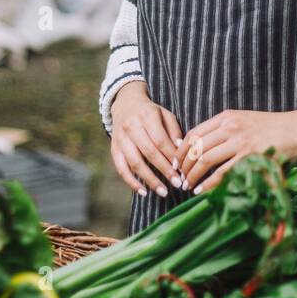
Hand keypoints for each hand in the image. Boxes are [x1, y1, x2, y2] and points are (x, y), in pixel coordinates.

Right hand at [109, 80, 184, 198]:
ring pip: (135, 163)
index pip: (160, 140)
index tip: (182, 170)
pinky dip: (131, 182)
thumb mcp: (165, 115)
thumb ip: (174, 132)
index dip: (171, 156)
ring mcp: (120, 138)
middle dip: (165, 170)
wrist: (125, 105)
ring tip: (163, 192)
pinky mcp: (114, 149)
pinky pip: (121, 169)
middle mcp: (131, 126)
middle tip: (178, 184)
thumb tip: (180, 152)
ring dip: (150, 180)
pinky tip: (143, 192)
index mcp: (147, 116)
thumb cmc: (151, 113)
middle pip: (149, 152)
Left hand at [174, 108, 296, 194]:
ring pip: (205, 160)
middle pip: (196, 147)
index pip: (194, 133)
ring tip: (187, 185)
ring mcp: (240, 142)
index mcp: (226, 117)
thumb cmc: (272, 127)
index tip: (176, 161)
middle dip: (183, 165)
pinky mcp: (251, 157)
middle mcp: (230, 127)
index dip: (181, 150)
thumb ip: (224, 131)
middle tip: (179, 177)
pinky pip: (223, 173)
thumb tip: (202, 149)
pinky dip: (209, 183)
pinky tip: (202, 190)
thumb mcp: (244, 121)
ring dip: (192, 175)